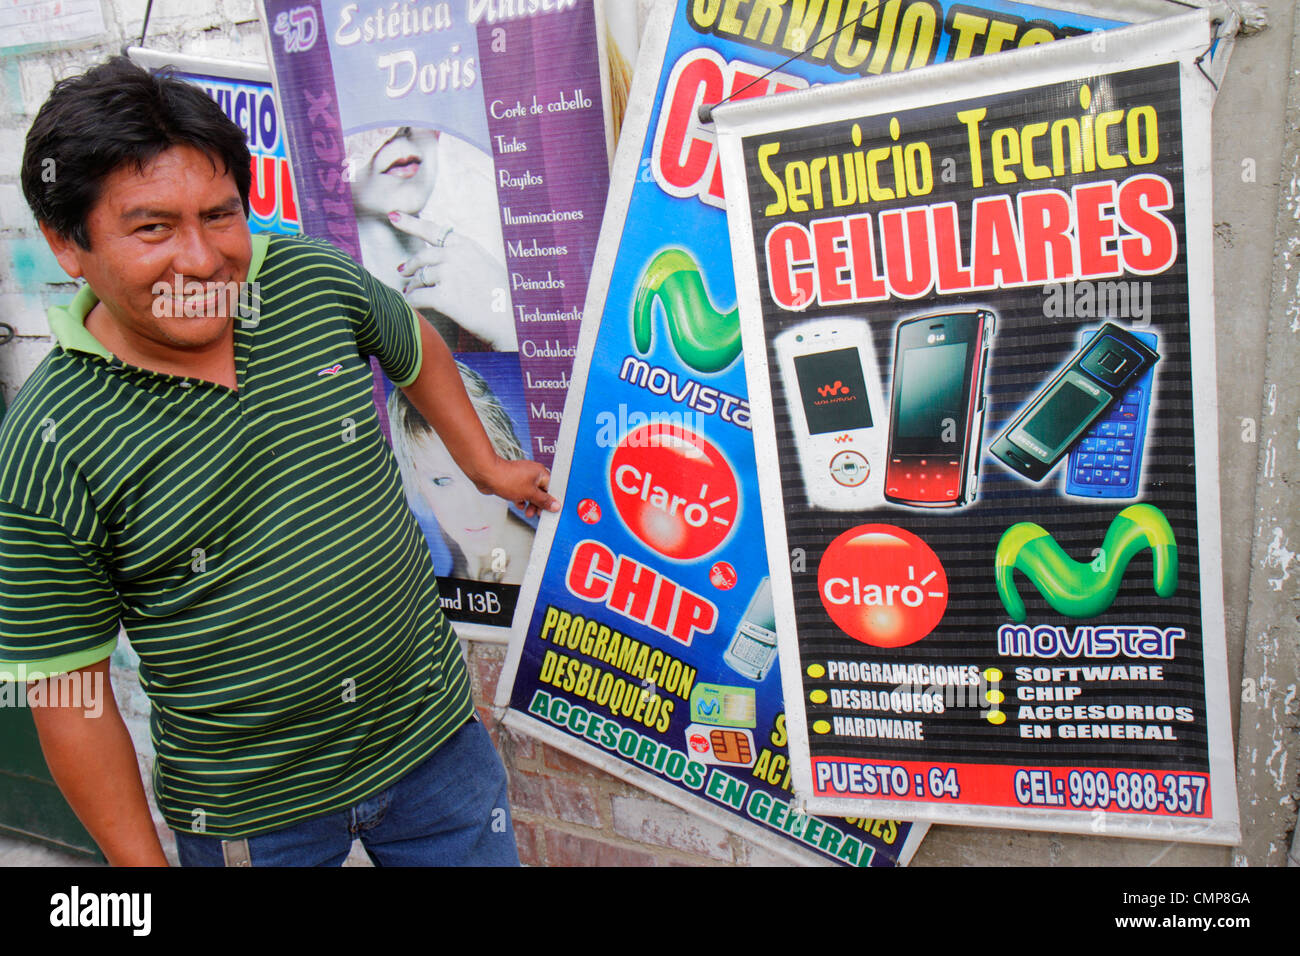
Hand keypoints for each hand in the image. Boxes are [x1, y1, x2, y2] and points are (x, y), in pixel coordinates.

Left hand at [390, 212, 515, 349]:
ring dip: (412, 286)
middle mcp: (455, 256)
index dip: (411, 223)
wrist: (512, 319)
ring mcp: (448, 275)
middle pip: (422, 257)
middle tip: (402, 271)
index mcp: (467, 246)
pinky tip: (413, 306)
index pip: (433, 230)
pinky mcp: (443, 297)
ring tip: (411, 292)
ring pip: (418, 278)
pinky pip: (417, 297)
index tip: (394, 216)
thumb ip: (464, 258)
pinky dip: (412, 302)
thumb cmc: (504, 296)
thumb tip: (440, 261)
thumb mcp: (487, 266)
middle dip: (410, 264)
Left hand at [476, 456, 559, 518]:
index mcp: (540, 472)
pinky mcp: (513, 481)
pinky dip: (521, 499)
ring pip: (530, 493)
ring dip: (530, 503)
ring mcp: (522, 476)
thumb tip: (555, 505)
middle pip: (541, 491)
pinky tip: (518, 504)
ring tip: (527, 512)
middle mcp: (533, 473)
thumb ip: (543, 500)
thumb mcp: (529, 493)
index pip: (551, 488)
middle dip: (539, 504)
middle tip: (537, 513)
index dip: (551, 500)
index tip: (550, 510)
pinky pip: (521, 492)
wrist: (486, 474)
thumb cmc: (507, 478)